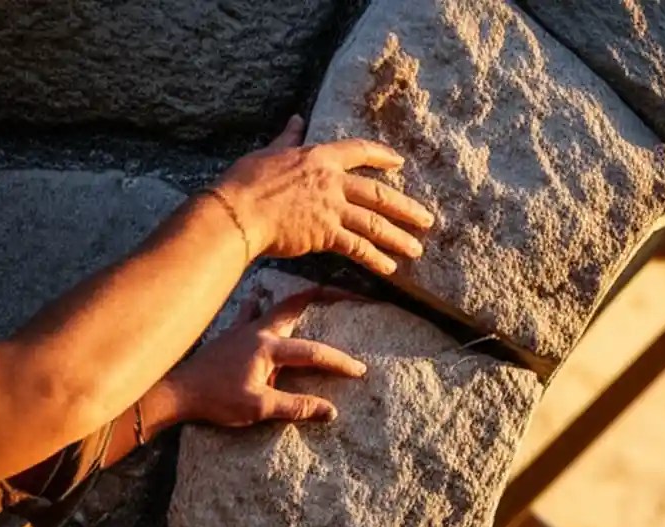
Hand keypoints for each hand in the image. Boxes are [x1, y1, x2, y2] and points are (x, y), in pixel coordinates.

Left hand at [151, 288, 366, 427]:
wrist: (176, 392)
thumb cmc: (215, 400)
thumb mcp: (258, 409)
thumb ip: (296, 407)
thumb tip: (330, 411)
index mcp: (269, 347)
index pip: (314, 352)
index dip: (339, 362)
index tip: (360, 371)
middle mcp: (259, 330)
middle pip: (299, 304)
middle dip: (328, 296)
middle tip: (352, 294)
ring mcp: (244, 327)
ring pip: (278, 303)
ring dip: (300, 297)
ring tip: (318, 290)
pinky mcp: (231, 332)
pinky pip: (250, 310)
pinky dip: (261, 302)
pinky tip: (260, 296)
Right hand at [208, 116, 433, 275]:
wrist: (237, 212)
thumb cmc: (245, 182)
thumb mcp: (269, 152)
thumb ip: (288, 138)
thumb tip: (296, 119)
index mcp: (319, 157)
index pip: (358, 151)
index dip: (381, 156)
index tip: (399, 163)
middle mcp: (331, 181)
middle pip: (378, 194)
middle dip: (406, 208)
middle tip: (427, 220)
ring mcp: (331, 208)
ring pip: (374, 223)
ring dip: (398, 237)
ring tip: (416, 249)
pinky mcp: (325, 234)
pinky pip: (357, 248)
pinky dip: (375, 258)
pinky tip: (390, 269)